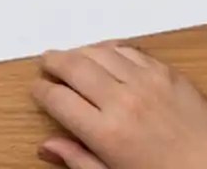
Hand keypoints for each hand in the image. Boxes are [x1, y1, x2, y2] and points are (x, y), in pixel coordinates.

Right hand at [32, 45, 206, 168]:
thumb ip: (79, 161)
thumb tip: (47, 146)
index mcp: (106, 133)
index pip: (57, 98)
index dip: (40, 90)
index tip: (38, 90)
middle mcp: (123, 101)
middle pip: (73, 66)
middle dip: (53, 62)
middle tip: (46, 64)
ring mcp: (147, 83)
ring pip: (99, 52)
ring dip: (80, 52)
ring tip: (72, 58)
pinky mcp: (168, 74)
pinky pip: (130, 51)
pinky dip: (111, 49)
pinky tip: (106, 55)